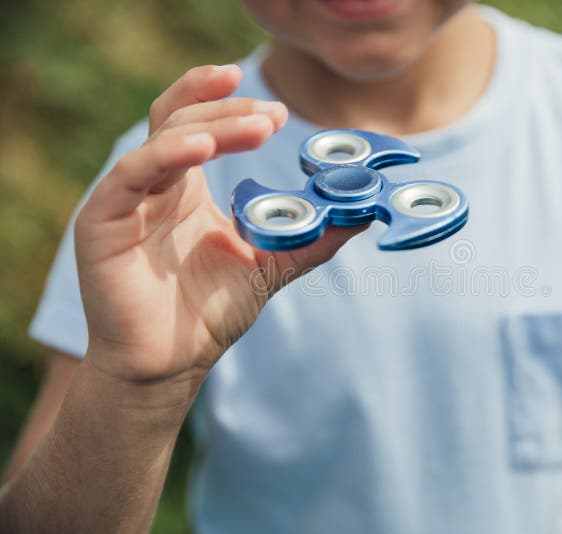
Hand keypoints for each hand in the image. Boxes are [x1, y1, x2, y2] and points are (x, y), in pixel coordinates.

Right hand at [74, 65, 364, 384]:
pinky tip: (203, 148)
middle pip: (183, 119)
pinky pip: (130, 174)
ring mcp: (126, 198)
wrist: (170, 365)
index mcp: (185, 188)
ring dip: (213, 126)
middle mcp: (154, 185)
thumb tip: (362, 210)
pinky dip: (166, 154)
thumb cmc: (209, 314)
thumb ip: (312, 237)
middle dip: (230, 110)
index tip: (277, 109)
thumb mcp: (271, 264)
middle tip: (274, 115)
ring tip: (258, 127)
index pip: (199, 124)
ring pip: (163, 137)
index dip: (232, 106)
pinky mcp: (101, 220)